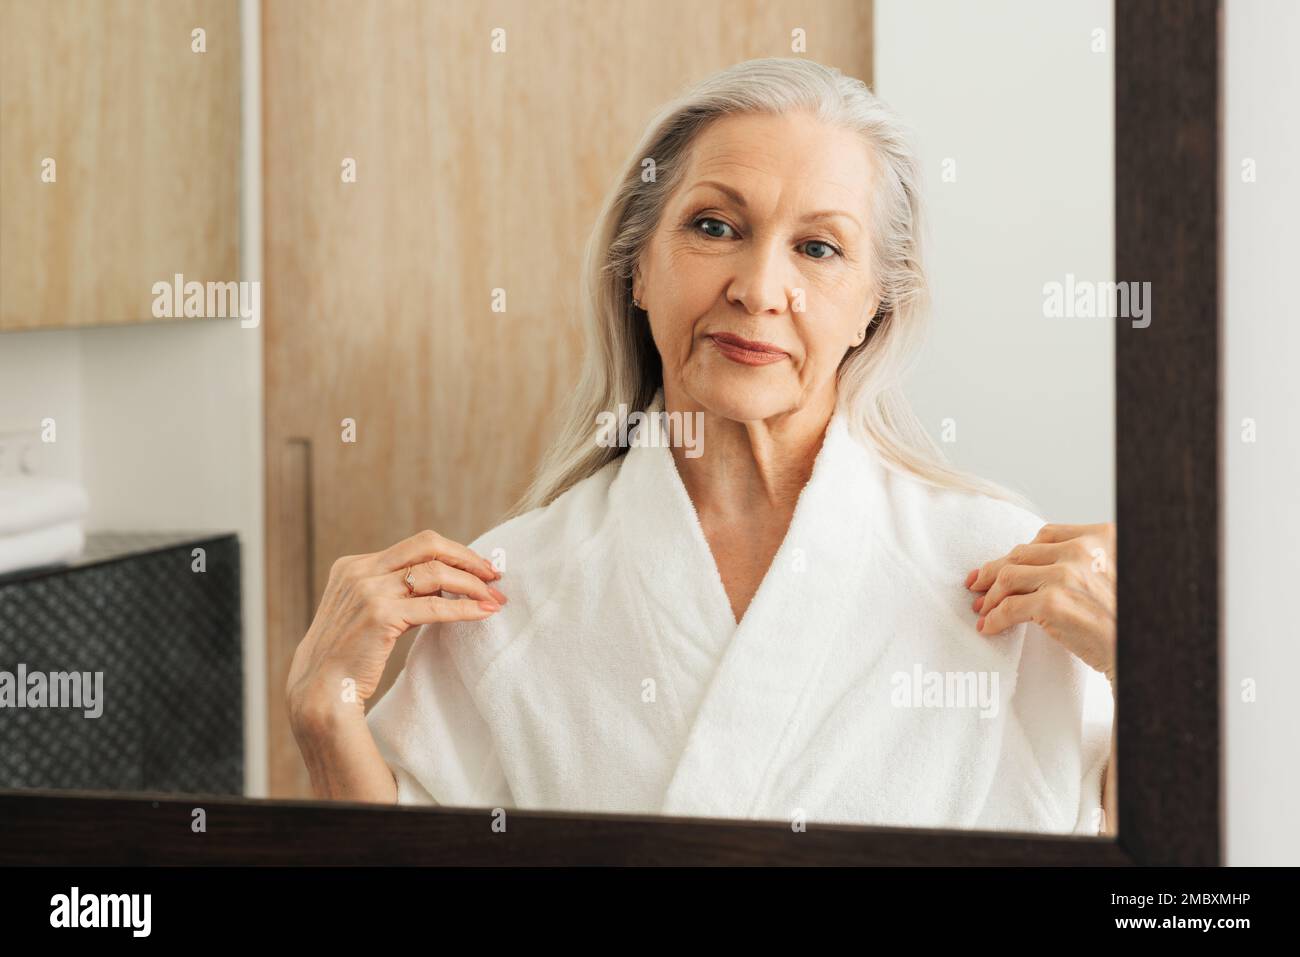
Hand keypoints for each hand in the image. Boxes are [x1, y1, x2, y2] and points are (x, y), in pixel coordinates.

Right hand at [286, 529, 505, 727]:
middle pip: (428, 546)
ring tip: (495, 599)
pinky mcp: (380, 614)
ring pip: (436, 573)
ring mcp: (368, 590)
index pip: (416, 546)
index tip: (479, 568)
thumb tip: (446, 581)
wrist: (320, 691)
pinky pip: (436, 606)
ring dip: (473, 585)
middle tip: (494, 576)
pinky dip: (465, 607)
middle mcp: (360, 571)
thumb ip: (396, 591)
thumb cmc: (349, 657)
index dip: (453, 553)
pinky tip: (484, 613)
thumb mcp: (367, 611)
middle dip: (467, 558)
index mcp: (355, 565)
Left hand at [965, 522, 1115, 684]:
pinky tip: (990, 627)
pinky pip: (1009, 607)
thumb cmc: (1127, 619)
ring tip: (982, 608)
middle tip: (978, 584)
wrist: (1144, 651)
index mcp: (1100, 538)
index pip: (1046, 536)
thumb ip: (1082, 562)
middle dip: (994, 571)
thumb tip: (1034, 564)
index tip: (1003, 563)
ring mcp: (1066, 576)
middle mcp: (1082, 551)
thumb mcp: (1111, 574)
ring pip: (1009, 577)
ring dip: (990, 595)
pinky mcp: (1053, 604)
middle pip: (1022, 554)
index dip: (1019, 551)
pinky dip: (994, 618)